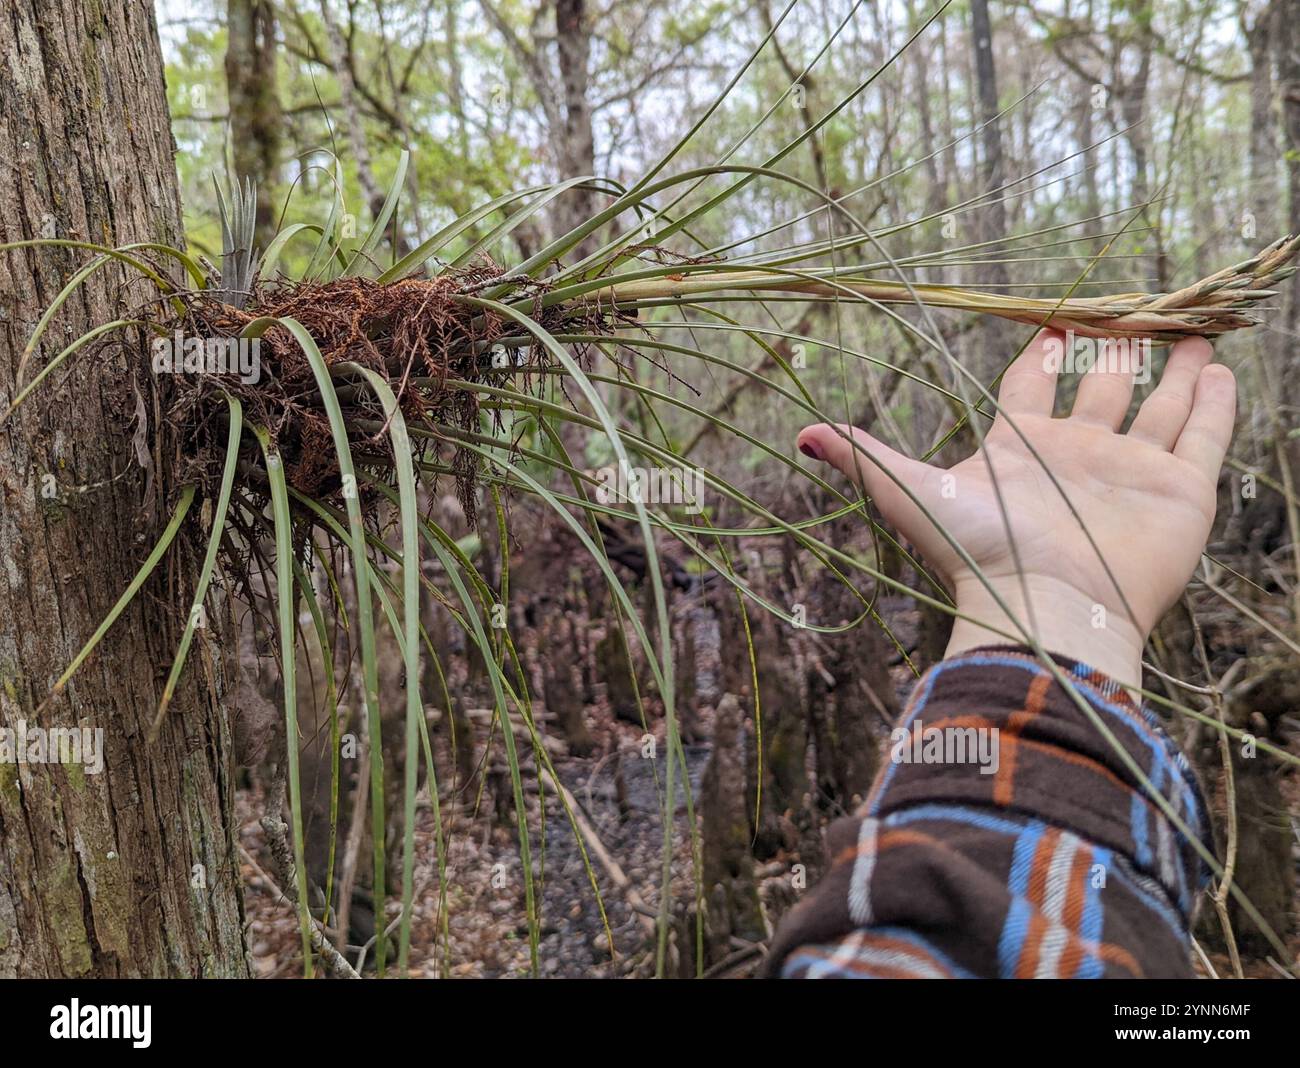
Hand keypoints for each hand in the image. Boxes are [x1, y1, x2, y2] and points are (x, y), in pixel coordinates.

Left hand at [795, 330, 1235, 688]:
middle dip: (1114, 354)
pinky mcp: (1179, 493)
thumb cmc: (977, 552)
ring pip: (1159, 409)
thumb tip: (800, 434)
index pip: (1030, 390)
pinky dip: (1214, 404)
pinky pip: (1203, 437)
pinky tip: (1219, 369)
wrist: (1045, 609)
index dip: (1040, 356)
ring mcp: (1130, 475)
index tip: (1053, 324)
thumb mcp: (910, 493)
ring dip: (1173, 372)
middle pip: (1101, 392)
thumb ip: (863, 459)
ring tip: (1189, 333)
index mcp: (1019, 451)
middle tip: (1131, 313)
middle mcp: (1077, 457)